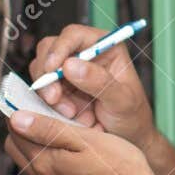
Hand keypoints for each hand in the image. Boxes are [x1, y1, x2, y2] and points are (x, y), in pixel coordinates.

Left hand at [4, 110, 171, 174]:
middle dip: (25, 128)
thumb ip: (48, 129)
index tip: (34, 97)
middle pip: (18, 148)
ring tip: (66, 131)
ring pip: (35, 164)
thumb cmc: (121, 171)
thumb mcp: (86, 139)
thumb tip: (16, 118)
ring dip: (41, 146)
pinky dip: (55, 164)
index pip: (14, 131)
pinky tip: (76, 157)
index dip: (21, 110)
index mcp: (44, 163)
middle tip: (47, 112)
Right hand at [30, 23, 155, 150]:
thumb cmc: (132, 116)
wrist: (127, 140)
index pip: (74, 35)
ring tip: (73, 114)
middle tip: (54, 99)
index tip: (52, 69)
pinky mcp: (59, 89)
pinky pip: (42, 92)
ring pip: (41, 72)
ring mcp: (68, 72)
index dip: (59, 48)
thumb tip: (70, 65)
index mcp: (104, 46)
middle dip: (48, 75)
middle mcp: (83, 54)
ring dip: (51, 95)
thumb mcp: (122, 100)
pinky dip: (50, 106)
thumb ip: (99, 82)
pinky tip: (70, 117)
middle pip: (49, 50)